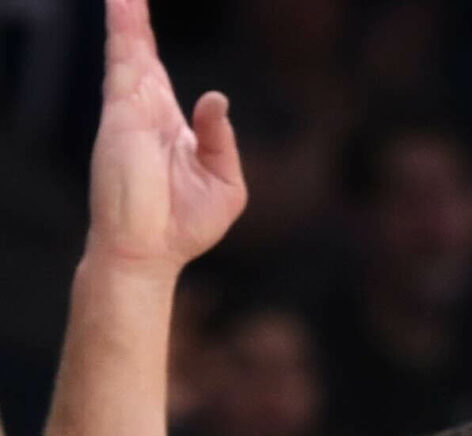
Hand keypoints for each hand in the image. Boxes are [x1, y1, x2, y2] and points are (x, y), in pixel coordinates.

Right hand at [87, 0, 246, 274]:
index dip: (148, 43)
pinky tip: (122, 6)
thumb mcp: (225, 182)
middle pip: (140, 53)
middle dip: (133, 20)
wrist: (150, 251)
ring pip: (130, 50)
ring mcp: (132, 110)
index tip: (139, 10)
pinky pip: (124, 63)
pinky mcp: (122, 114)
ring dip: (127, 17)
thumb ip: (221, 139)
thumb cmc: (185, 225)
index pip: (158, 74)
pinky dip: (123, 33)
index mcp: (169, 126)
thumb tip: (216, 98)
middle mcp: (145, 112)